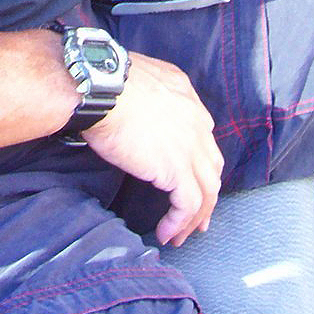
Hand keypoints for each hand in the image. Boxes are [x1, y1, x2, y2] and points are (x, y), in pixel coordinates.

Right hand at [83, 51, 222, 246]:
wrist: (102, 90)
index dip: (198, 161)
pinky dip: (180, 223)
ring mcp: (190, 147)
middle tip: (197, 216)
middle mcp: (196, 122)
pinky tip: (167, 233)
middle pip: (211, 166)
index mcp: (186, 97)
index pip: (203, 135)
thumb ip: (151, 95)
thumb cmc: (107, 83)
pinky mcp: (177, 169)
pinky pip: (188, 204)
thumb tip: (136, 110)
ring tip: (181, 234)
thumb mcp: (139, 79)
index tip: (188, 178)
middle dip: (207, 193)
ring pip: (207, 190)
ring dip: (196, 216)